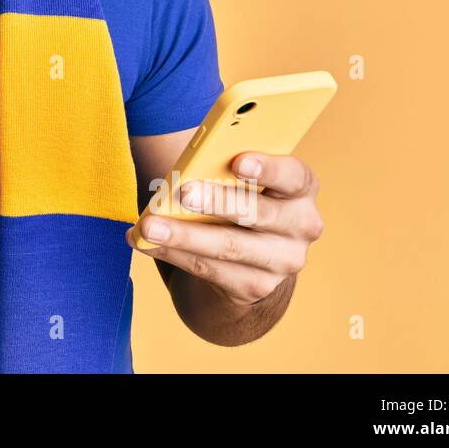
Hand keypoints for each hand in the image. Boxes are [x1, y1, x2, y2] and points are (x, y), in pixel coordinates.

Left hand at [127, 152, 324, 306]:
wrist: (253, 257)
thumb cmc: (242, 198)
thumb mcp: (244, 181)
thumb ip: (225, 171)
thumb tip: (185, 171)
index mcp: (300, 189)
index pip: (293, 176)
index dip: (268, 168)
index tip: (238, 161)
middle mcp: (300, 226)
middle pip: (258, 213)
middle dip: (217, 202)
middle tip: (182, 193)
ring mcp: (281, 261)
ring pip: (228, 246)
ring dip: (183, 235)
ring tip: (149, 226)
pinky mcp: (255, 286)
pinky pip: (209, 268)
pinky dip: (174, 254)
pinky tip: (148, 243)